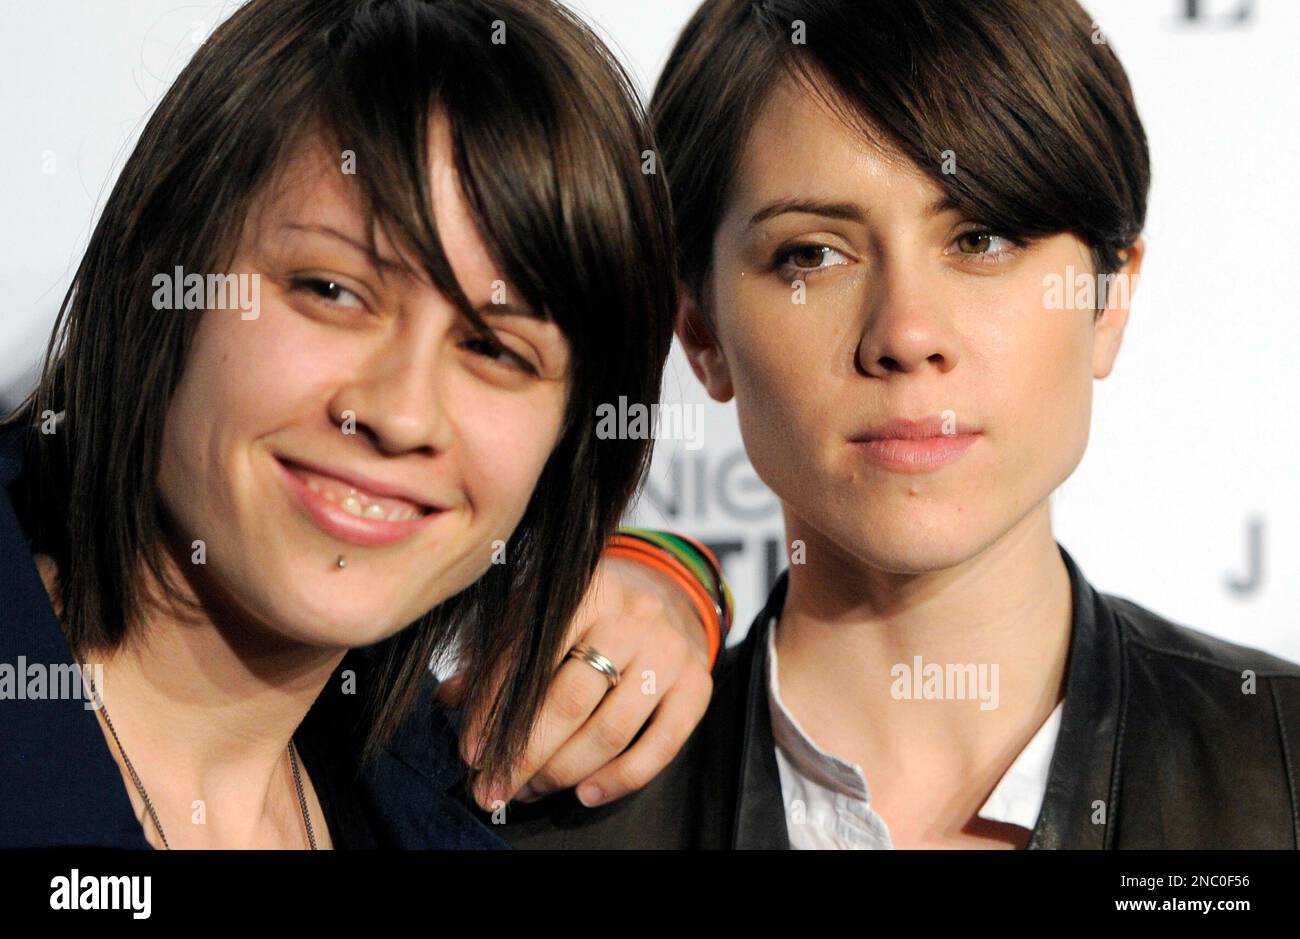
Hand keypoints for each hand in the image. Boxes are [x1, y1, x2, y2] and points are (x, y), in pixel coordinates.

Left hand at [436, 554, 713, 809]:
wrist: (664, 595)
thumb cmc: (587, 611)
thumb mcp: (540, 615)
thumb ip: (496, 656)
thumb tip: (446, 700)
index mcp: (584, 588)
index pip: (531, 657)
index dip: (495, 711)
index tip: (472, 754)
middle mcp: (631, 614)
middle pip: (571, 699)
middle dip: (526, 754)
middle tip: (494, 787)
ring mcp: (668, 650)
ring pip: (612, 728)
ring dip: (564, 772)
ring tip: (531, 791)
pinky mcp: (697, 684)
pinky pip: (661, 745)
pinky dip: (621, 778)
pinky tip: (587, 793)